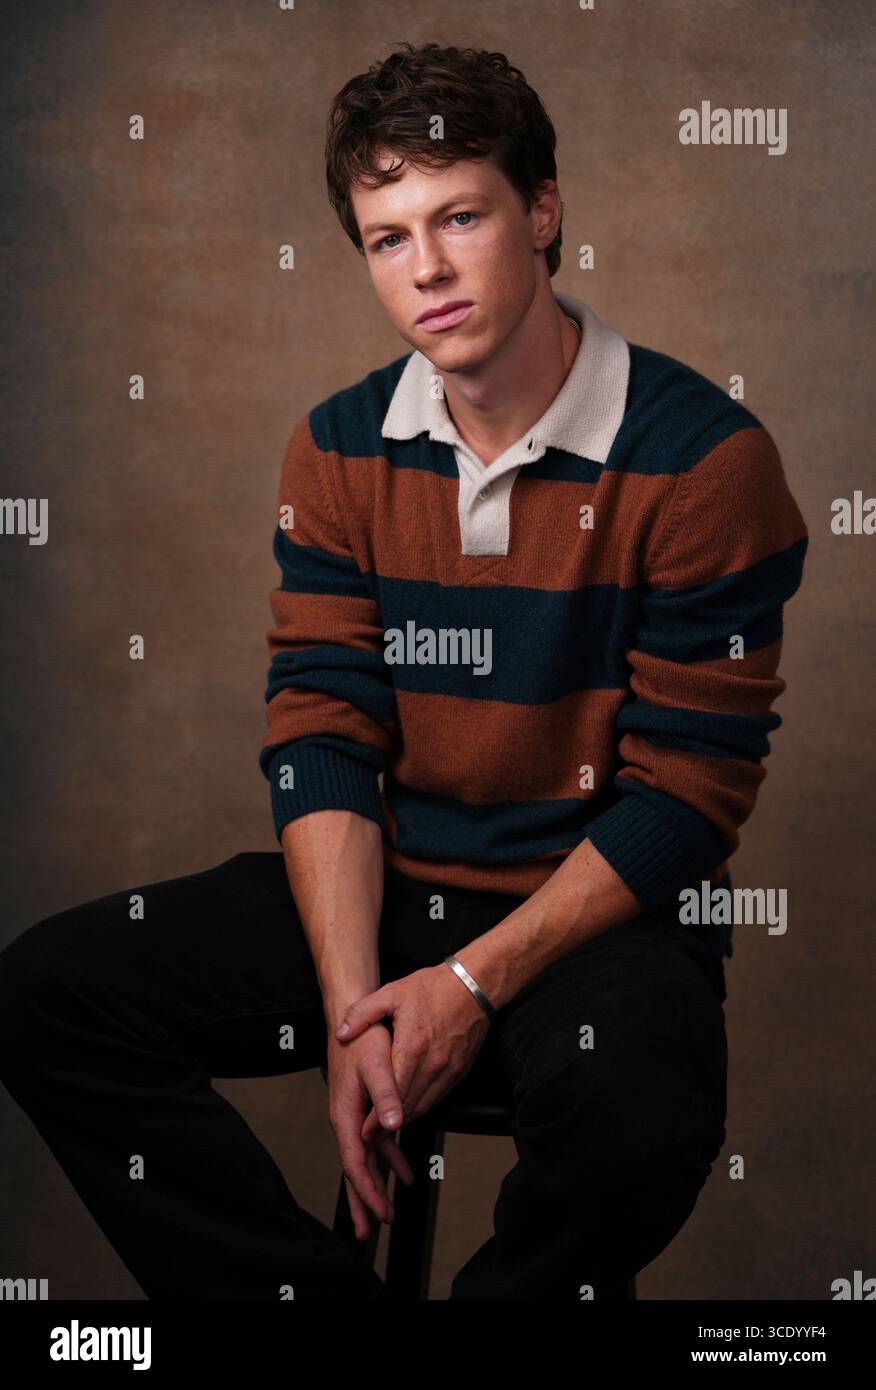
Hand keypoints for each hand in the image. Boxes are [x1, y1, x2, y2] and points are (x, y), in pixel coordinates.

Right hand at [325, 1024, 414, 1240]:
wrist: (353, 1017)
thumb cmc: (363, 1040)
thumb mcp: (377, 1065)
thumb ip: (384, 1096)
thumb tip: (393, 1126)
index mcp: (345, 1113)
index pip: (354, 1161)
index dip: (365, 1190)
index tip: (377, 1212)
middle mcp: (346, 1119)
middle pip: (353, 1169)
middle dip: (362, 1200)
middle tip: (369, 1231)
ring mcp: (355, 1116)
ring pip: (364, 1159)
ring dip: (374, 1185)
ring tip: (384, 1214)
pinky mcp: (365, 1109)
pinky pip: (375, 1143)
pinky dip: (388, 1160)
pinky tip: (403, 1173)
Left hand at [334, 963, 490, 1146]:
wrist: (474, 986)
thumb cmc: (434, 988)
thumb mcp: (392, 993)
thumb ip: (362, 1014)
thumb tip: (342, 1033)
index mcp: (412, 1046)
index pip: (392, 1093)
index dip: (376, 1117)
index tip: (363, 1132)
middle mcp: (432, 1063)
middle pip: (407, 1106)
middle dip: (386, 1127)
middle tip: (369, 1139)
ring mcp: (448, 1070)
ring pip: (423, 1106)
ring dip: (403, 1120)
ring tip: (385, 1130)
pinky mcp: (459, 1071)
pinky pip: (437, 1098)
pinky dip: (420, 1108)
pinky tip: (408, 1109)